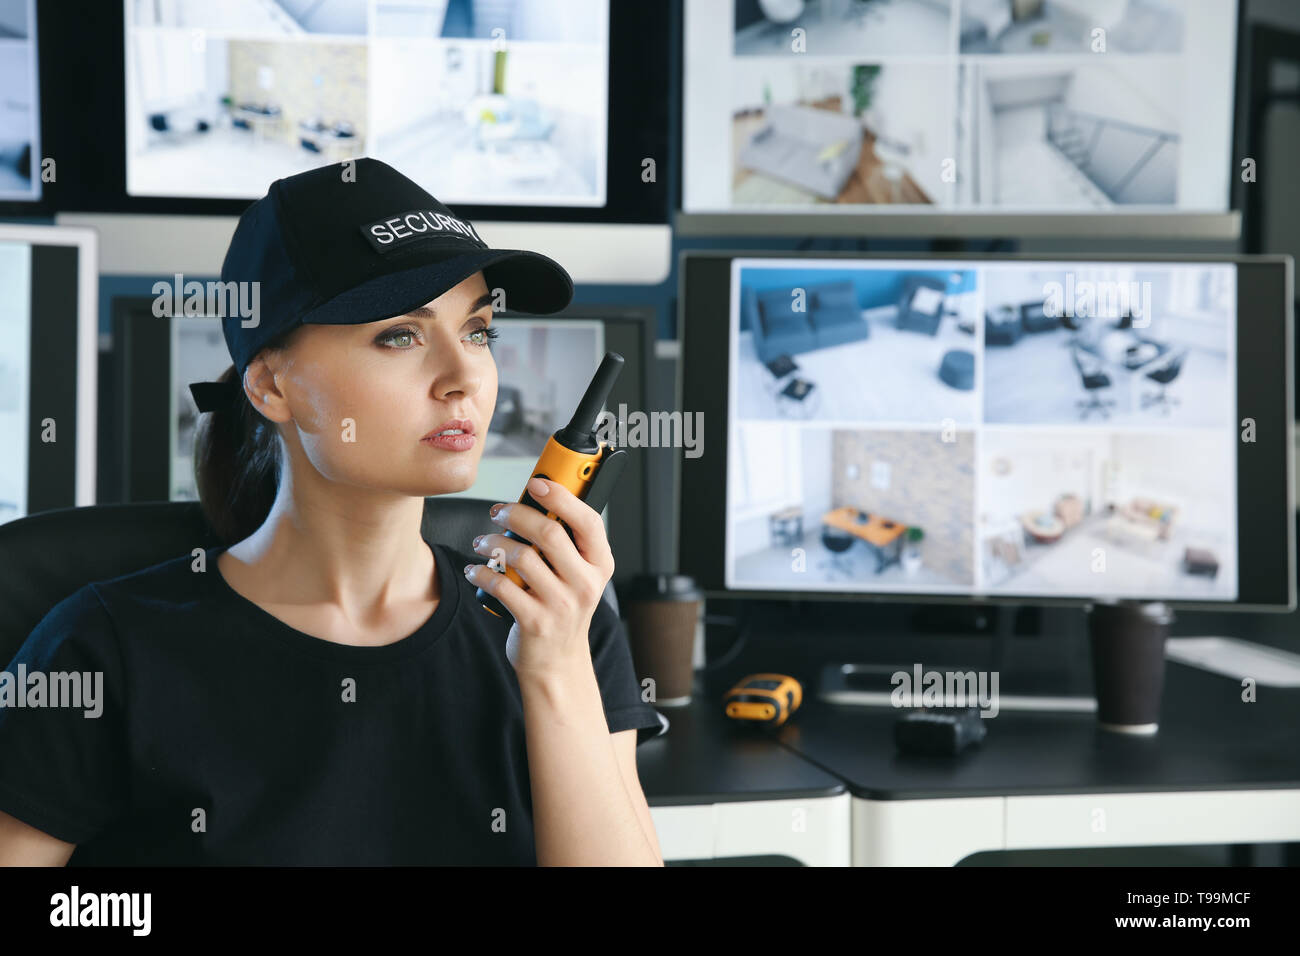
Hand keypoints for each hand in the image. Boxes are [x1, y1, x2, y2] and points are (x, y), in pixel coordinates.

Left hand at [465, 476, 614, 678]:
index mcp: (600, 564)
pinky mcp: (535, 622)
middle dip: (517, 514)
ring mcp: (562, 605)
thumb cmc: (562, 609)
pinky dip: (481, 573)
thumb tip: (535, 500)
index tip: (537, 483)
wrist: (557, 662)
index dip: (562, 497)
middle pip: (549, 533)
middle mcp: (586, 584)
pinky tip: (474, 570)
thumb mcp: (578, 575)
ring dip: (494, 543)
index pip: (588, 521)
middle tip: (498, 511)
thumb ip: (566, 543)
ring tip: (482, 542)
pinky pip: (501, 586)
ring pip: (522, 557)